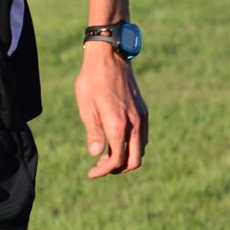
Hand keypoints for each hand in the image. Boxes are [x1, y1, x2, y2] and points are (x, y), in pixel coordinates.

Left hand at [74, 43, 148, 177]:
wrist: (110, 56)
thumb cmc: (92, 80)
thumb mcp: (86, 106)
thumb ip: (93, 132)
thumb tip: (96, 155)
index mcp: (118, 124)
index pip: (117, 159)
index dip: (104, 171)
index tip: (91, 173)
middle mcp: (134, 123)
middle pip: (134, 161)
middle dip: (118, 169)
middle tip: (100, 166)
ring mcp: (141, 117)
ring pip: (140, 150)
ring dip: (126, 158)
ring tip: (107, 154)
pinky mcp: (143, 110)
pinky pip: (143, 137)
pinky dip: (132, 146)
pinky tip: (117, 140)